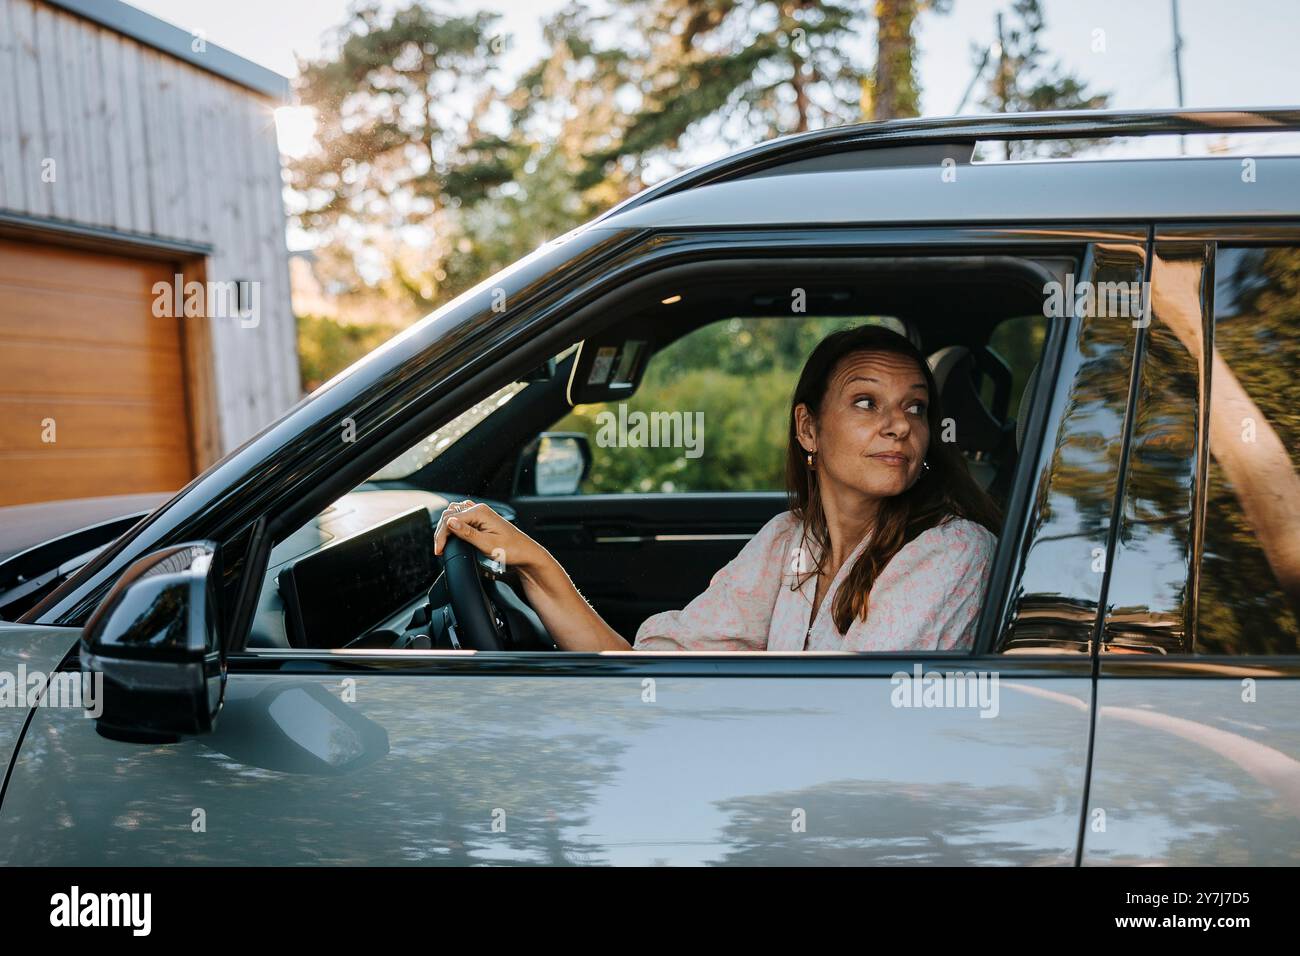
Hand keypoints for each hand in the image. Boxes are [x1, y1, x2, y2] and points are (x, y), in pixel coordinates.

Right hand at [433, 499, 548, 577]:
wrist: (526, 553)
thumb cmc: (512, 550)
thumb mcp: (487, 544)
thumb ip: (467, 533)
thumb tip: (450, 523)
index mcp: (480, 512)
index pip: (450, 519)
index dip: (441, 536)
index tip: (439, 551)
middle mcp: (479, 509)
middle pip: (449, 515)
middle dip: (441, 532)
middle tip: (439, 550)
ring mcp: (481, 513)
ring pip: (454, 514)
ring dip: (446, 527)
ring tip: (443, 543)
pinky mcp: (482, 519)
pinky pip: (462, 517)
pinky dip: (454, 525)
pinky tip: (452, 534)